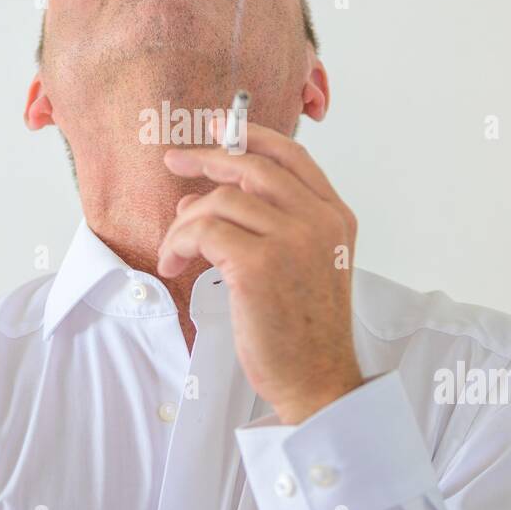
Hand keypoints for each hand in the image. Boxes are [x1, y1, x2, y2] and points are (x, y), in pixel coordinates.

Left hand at [158, 119, 362, 424]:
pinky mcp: (258, 265)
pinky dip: (179, 244)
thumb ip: (266, 225)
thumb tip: (203, 198)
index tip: (216, 128)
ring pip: (219, 202)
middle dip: (205, 158)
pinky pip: (202, 232)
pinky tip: (174, 265)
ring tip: (174, 251)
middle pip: (251, 167)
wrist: (317, 381)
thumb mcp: (302, 265)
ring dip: (184, 224)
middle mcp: (319, 221)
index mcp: (336, 216)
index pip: (292, 155)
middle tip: (175, 162)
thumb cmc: (303, 329)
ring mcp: (291, 241)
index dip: (251, 135)